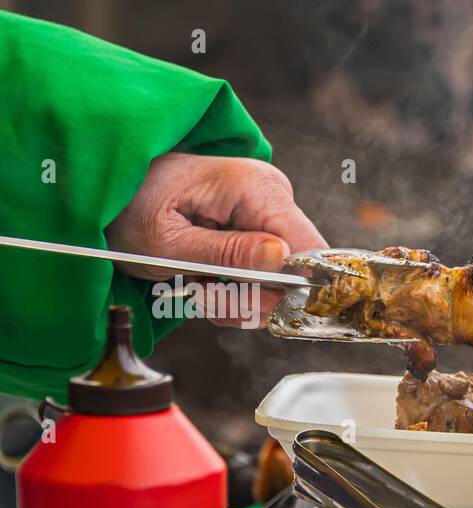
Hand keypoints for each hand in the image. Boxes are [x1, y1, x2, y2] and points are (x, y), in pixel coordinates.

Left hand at [107, 153, 326, 326]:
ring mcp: (268, 214)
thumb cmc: (126, 207)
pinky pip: (266, 278)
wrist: (108, 190)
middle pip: (296, 275)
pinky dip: (234, 292)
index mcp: (257, 189)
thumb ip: (225, 253)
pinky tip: (205, 283)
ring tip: (197, 287)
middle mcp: (272, 196)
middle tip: (203, 294)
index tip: (240, 299)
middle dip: (250, 298)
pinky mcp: (261, 231)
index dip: (285, 289)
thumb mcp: (166, 241)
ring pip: (281, 284)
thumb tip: (282, 258)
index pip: (310, 250)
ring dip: (237, 299)